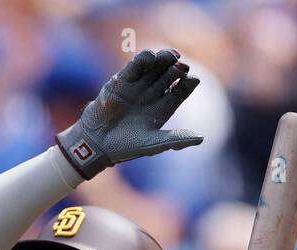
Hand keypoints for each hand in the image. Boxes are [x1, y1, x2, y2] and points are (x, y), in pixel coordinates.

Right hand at [56, 48, 203, 179]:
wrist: (96, 143)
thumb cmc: (125, 146)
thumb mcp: (153, 144)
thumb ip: (176, 139)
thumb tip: (201, 138)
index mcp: (163, 109)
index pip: (180, 91)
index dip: (188, 84)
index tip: (194, 79)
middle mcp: (152, 95)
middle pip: (169, 77)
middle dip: (177, 70)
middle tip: (183, 66)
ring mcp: (137, 86)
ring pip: (154, 68)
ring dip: (163, 59)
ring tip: (171, 56)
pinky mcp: (122, 81)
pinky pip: (135, 66)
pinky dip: (143, 59)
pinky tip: (151, 56)